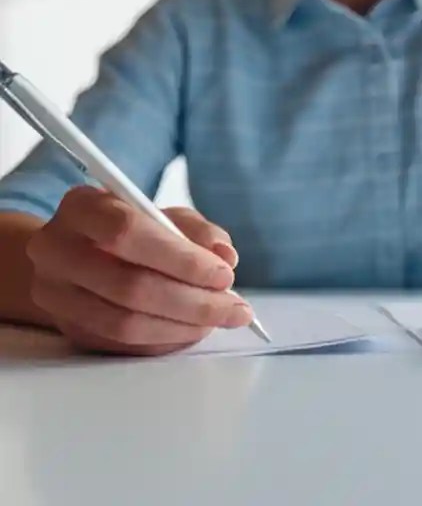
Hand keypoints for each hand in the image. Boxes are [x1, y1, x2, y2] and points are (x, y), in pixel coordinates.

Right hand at [26, 186, 252, 355]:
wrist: (72, 257)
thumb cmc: (127, 231)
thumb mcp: (162, 215)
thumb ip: (197, 231)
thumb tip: (225, 257)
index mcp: (81, 208)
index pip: (126, 232)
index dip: (181, 258)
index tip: (224, 274)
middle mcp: (56, 251)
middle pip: (130, 286)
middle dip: (194, 301)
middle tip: (235, 307)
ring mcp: (56, 295)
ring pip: (126, 323)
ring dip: (185, 326)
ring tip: (221, 319)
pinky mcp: (69, 328)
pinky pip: (123, 343)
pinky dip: (167, 340)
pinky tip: (194, 329)